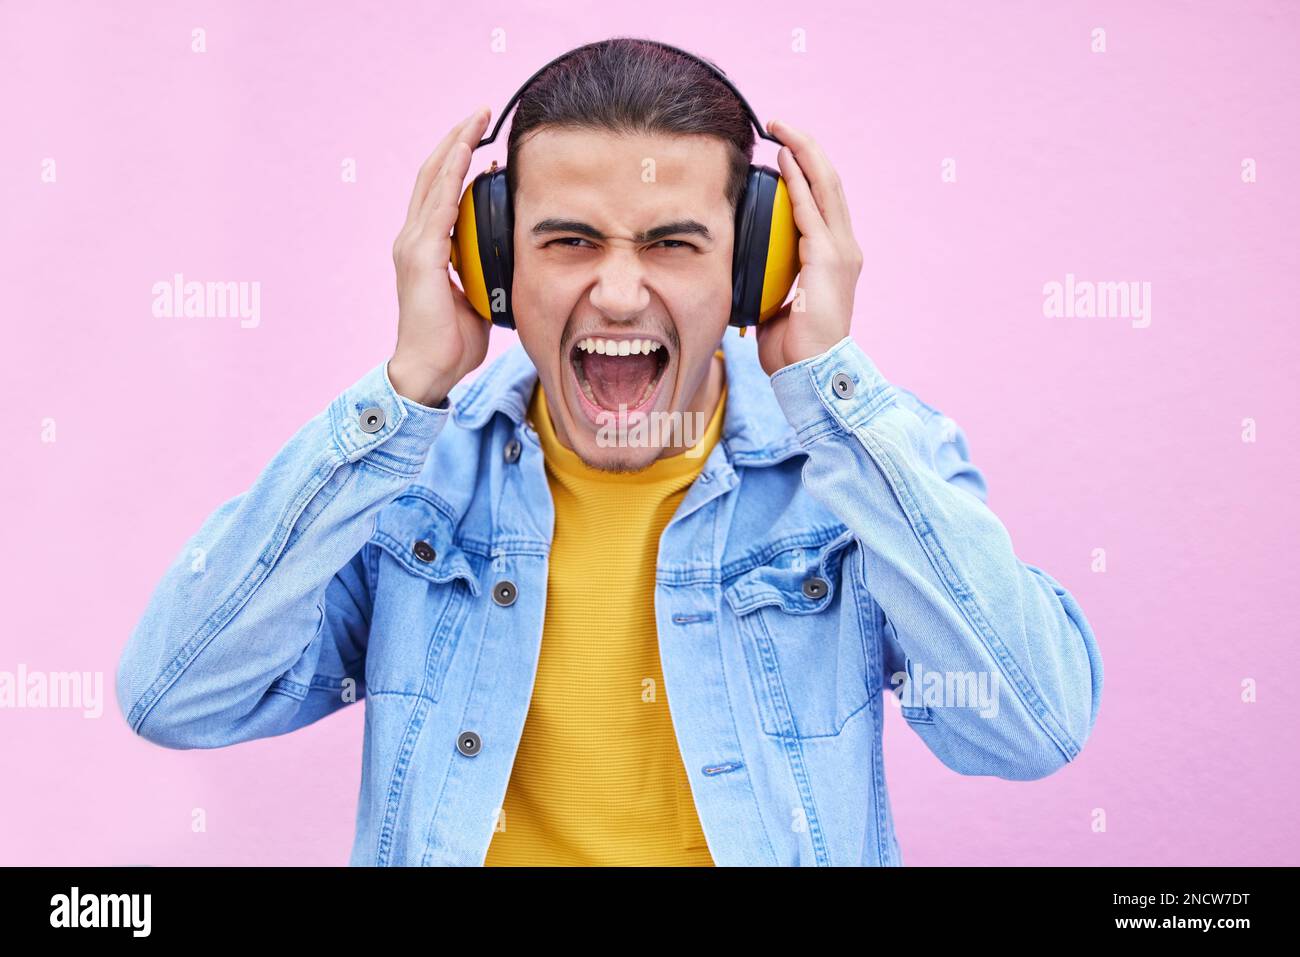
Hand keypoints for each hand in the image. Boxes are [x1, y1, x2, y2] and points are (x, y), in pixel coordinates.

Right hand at [388, 105, 495, 406]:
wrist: (428, 370)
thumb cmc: (452, 341)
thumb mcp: (476, 293)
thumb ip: (483, 267)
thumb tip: (506, 252)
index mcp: (425, 247)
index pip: (441, 190)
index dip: (458, 158)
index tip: (482, 134)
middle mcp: (413, 238)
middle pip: (433, 174)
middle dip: (458, 139)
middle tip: (482, 111)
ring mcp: (413, 245)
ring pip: (434, 180)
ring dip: (456, 146)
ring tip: (477, 119)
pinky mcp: (420, 257)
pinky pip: (439, 205)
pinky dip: (452, 175)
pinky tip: (467, 153)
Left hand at [754, 118, 862, 377]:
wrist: (812, 374)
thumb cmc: (793, 348)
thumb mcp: (777, 302)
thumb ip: (768, 278)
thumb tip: (741, 270)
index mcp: (835, 256)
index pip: (823, 200)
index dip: (805, 168)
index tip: (780, 148)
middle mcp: (844, 247)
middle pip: (829, 182)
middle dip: (804, 147)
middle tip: (777, 124)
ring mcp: (840, 251)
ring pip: (825, 185)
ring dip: (802, 152)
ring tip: (780, 128)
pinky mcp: (828, 258)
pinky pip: (809, 210)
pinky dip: (797, 181)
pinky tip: (783, 160)